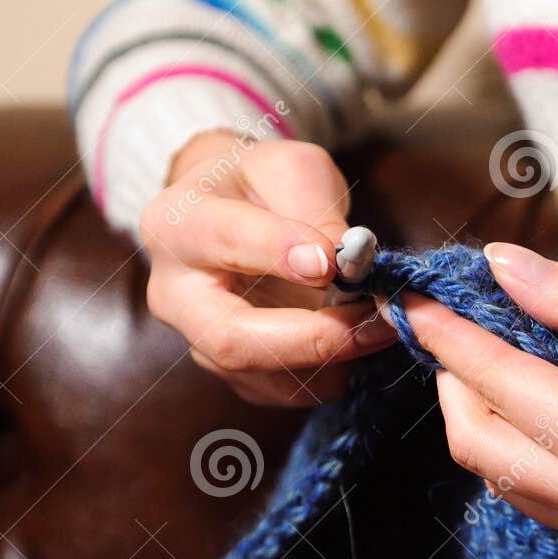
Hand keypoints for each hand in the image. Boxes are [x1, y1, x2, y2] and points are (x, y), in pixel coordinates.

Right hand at [140, 131, 393, 405]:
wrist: (232, 211)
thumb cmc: (260, 184)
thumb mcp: (289, 168)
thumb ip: (313, 207)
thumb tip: (348, 263)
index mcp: (178, 224)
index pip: (225, 241)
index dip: (279, 253)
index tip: (332, 262)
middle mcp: (174, 293)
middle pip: (230, 338)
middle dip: (311, 338)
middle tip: (375, 321)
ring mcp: (197, 340)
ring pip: (262, 376)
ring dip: (332, 360)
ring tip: (383, 325)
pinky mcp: (230, 371)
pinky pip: (281, 390)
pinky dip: (330, 372)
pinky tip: (360, 339)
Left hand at [399, 244, 557, 558]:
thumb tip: (499, 270)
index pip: (501, 386)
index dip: (451, 336)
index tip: (414, 296)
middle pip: (483, 451)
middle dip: (454, 384)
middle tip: (448, 325)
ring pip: (510, 484)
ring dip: (486, 421)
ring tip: (485, 357)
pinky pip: (551, 503)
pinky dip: (526, 451)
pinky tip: (534, 402)